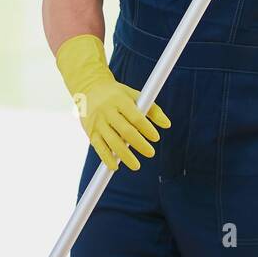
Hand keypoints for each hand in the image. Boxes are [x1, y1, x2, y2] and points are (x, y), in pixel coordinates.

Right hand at [55, 34, 170, 170]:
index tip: (156, 138)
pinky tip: (115, 167)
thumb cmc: (118, 95)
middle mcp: (108, 111)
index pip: (135, 117)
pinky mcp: (90, 132)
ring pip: (112, 141)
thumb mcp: (134, 95)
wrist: (89, 89)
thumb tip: (167, 125)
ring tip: (136, 165)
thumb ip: (152, 109)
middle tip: (151, 153)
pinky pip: (99, 147)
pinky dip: (107, 158)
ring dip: (125, 155)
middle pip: (125, 131)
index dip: (146, 128)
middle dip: (139, 144)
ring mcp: (98, 122)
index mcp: (120, 100)